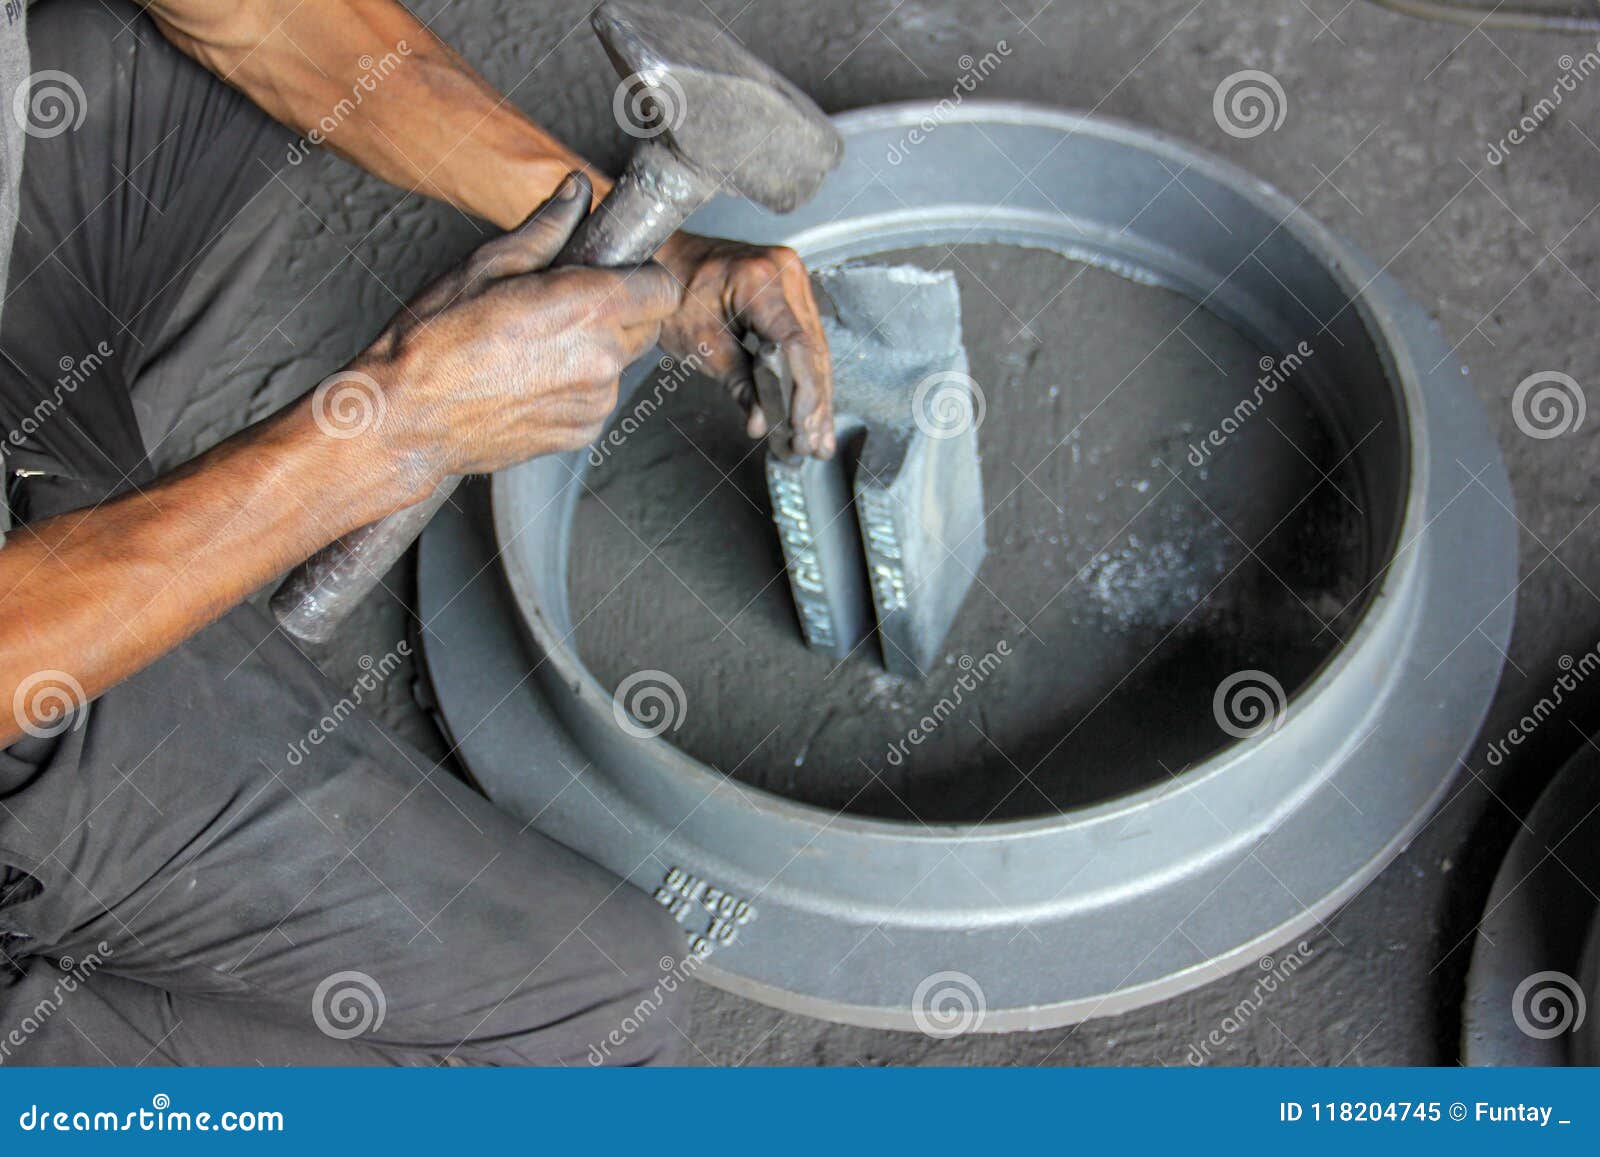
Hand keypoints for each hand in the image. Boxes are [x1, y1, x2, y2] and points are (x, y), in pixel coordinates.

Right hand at [339, 173, 681, 506]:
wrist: (407, 419)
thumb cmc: (434, 342)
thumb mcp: (486, 265)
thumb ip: (545, 228)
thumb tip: (576, 193)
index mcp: (588, 306)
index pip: (664, 288)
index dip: (642, 276)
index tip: (616, 272)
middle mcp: (603, 357)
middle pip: (648, 325)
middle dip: (620, 310)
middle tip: (567, 306)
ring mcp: (595, 400)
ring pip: (621, 362)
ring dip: (596, 350)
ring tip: (536, 347)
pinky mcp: (583, 431)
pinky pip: (598, 398)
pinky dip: (577, 387)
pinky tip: (529, 378)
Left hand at [655, 233, 835, 458]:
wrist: (664, 258)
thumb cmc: (671, 292)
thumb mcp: (701, 343)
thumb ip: (738, 383)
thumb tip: (761, 423)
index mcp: (761, 280)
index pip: (796, 344)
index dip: (803, 391)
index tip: (799, 426)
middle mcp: (787, 273)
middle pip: (813, 349)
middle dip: (813, 404)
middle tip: (812, 445)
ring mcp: (793, 278)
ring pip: (816, 348)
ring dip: (816, 397)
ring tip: (818, 440)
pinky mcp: (791, 290)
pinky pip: (806, 339)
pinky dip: (807, 376)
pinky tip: (812, 410)